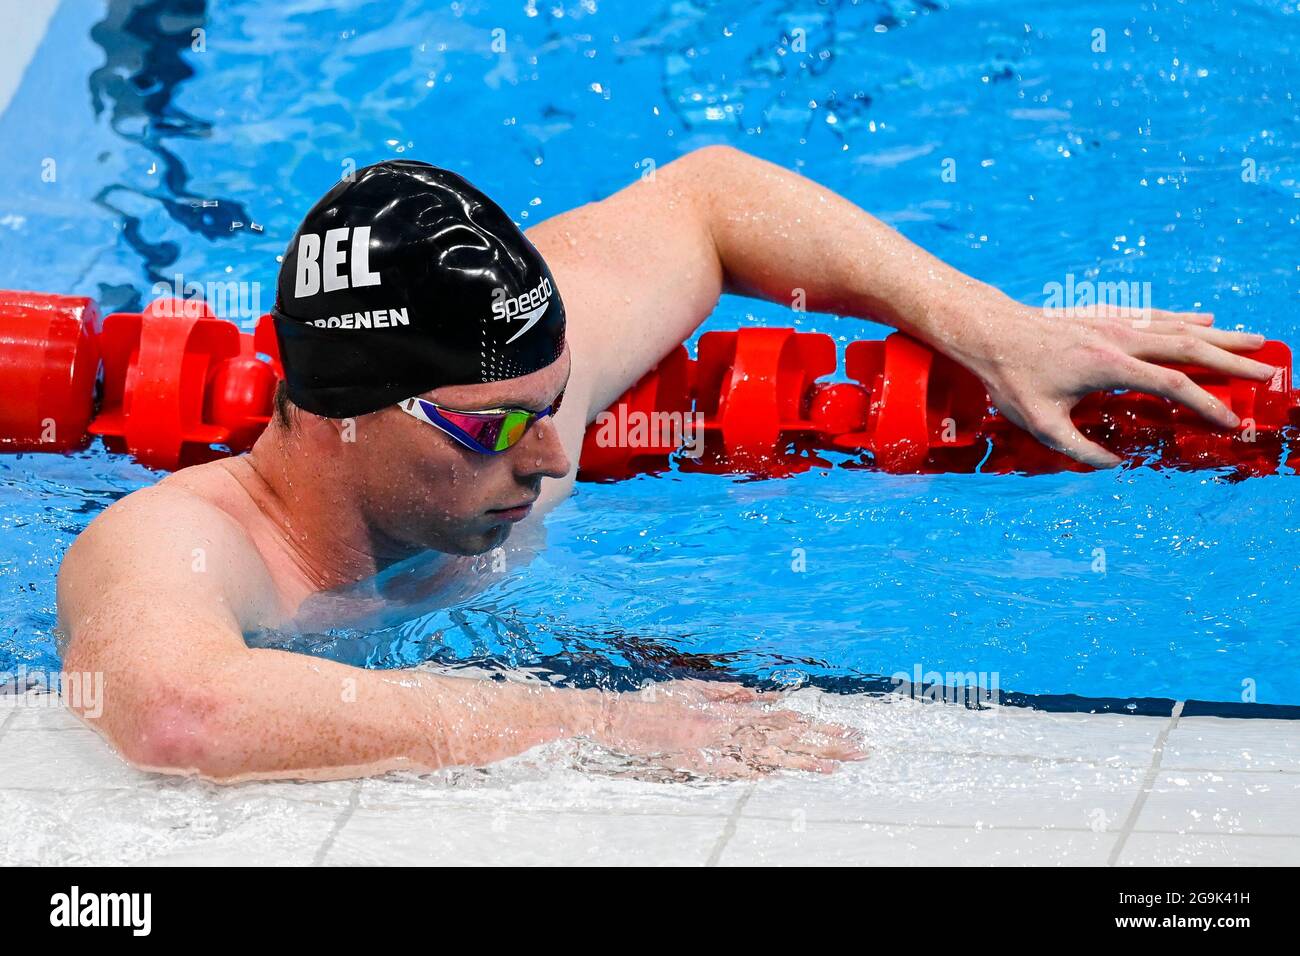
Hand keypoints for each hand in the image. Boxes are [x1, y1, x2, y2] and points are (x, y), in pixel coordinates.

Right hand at [587, 679, 866, 778]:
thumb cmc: (657, 704)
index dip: (816, 726)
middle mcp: (729, 726)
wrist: (618, 718)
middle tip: (858, 749)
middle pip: (786, 737)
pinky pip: (733, 767)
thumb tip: (772, 697)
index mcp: (731, 710)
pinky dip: (758, 769)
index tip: (845, 729)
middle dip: (824, 744)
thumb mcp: (698, 691)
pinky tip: (782, 774)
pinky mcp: (697, 760)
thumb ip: (736, 695)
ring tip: (837, 765)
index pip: (784, 718)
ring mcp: (714, 744)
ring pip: (768, 753)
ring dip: (804, 760)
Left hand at [939, 290, 1275, 467]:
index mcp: (1108, 367)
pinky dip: (1184, 319)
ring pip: (1178, 326)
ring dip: (1219, 336)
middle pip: (1189, 347)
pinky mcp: (1105, 315)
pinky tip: (1204, 321)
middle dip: (1233, 361)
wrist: (989, 331)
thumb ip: (1080, 449)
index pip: (1171, 385)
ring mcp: (1113, 322)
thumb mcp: (1040, 424)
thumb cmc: (1011, 379)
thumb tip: (1115, 465)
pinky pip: (1155, 316)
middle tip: (1270, 372)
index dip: (1205, 403)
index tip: (1232, 419)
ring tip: (1257, 343)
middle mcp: (1118, 338)